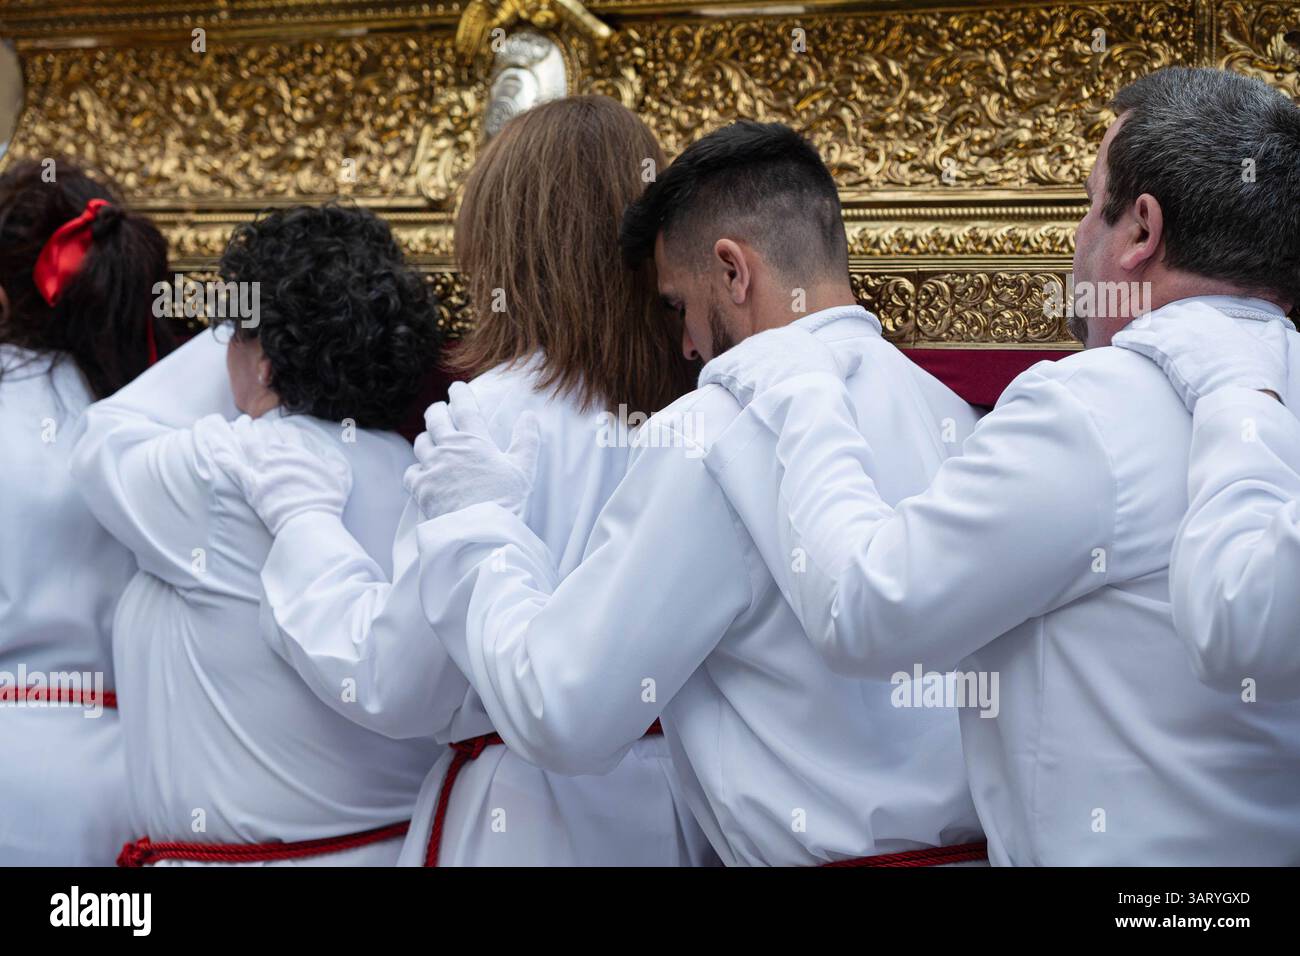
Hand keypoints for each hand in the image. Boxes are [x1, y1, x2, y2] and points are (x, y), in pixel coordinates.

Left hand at [214, 418, 352, 534]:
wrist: (309, 521)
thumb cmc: (327, 500)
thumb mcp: (341, 474)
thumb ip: (334, 457)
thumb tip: (327, 447)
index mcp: (299, 451)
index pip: (287, 430)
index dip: (281, 427)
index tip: (278, 428)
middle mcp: (279, 455)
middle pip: (265, 431)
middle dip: (260, 425)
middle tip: (255, 422)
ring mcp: (262, 469)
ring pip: (248, 441)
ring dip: (242, 429)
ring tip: (240, 424)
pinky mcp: (250, 484)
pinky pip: (232, 465)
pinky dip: (223, 455)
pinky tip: (217, 447)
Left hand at [404, 381, 540, 520]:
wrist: (481, 532)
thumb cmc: (506, 500)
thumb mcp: (523, 468)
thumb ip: (527, 439)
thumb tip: (529, 415)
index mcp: (474, 440)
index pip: (463, 407)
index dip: (459, 394)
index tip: (457, 388)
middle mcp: (448, 449)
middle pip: (434, 418)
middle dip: (437, 411)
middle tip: (440, 410)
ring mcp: (432, 468)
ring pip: (420, 443)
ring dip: (427, 439)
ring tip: (432, 442)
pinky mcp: (420, 488)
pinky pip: (411, 472)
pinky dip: (417, 470)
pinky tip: (423, 473)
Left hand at [698, 324, 862, 406]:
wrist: (805, 395)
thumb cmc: (824, 383)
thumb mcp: (838, 366)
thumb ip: (847, 357)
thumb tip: (859, 354)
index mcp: (791, 337)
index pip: (775, 351)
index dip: (772, 371)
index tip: (773, 387)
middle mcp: (767, 338)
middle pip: (753, 357)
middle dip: (751, 376)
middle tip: (754, 397)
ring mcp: (747, 351)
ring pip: (733, 366)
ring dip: (732, 382)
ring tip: (735, 400)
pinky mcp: (728, 366)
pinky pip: (714, 373)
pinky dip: (713, 384)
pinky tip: (716, 395)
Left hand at [1112, 302, 1288, 411]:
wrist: (1242, 391)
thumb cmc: (1256, 375)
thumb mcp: (1270, 349)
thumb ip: (1272, 335)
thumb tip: (1279, 326)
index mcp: (1219, 320)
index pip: (1191, 312)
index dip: (1178, 318)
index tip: (1170, 325)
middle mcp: (1197, 322)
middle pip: (1166, 316)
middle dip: (1153, 323)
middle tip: (1141, 329)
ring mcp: (1179, 333)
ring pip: (1150, 325)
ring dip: (1137, 331)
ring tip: (1126, 337)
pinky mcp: (1165, 348)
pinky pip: (1139, 339)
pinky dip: (1127, 339)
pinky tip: (1118, 341)